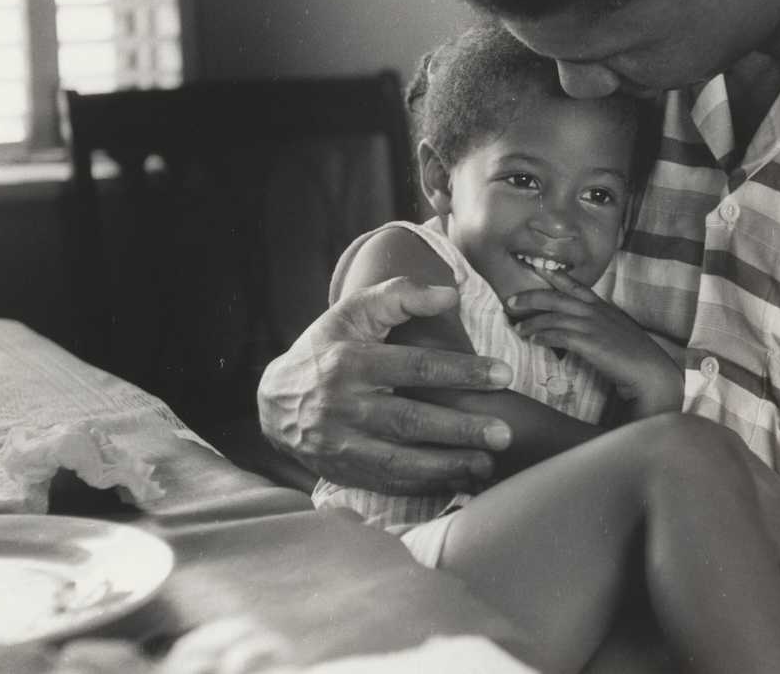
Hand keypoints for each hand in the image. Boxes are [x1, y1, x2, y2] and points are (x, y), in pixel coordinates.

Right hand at [257, 277, 514, 494]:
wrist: (274, 400)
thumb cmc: (328, 347)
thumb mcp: (354, 311)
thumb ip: (401, 294)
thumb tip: (451, 294)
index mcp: (350, 362)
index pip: (416, 367)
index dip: (462, 371)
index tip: (503, 374)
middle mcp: (343, 407)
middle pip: (411, 421)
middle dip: (461, 428)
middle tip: (504, 433)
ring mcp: (341, 446)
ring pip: (401, 461)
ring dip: (449, 465)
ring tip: (488, 463)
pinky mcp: (343, 472)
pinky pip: (389, 483)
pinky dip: (425, 485)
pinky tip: (458, 480)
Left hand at [505, 268, 682, 419]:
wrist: (649, 371)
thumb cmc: (634, 355)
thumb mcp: (617, 330)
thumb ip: (600, 323)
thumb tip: (582, 326)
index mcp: (602, 306)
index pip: (576, 285)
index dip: (555, 277)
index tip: (539, 269)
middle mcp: (595, 311)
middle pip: (555, 298)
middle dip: (531, 297)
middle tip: (510, 301)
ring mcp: (591, 325)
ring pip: (553, 317)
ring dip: (532, 322)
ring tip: (518, 328)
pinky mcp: (588, 342)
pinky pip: (558, 335)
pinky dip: (543, 336)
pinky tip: (533, 340)